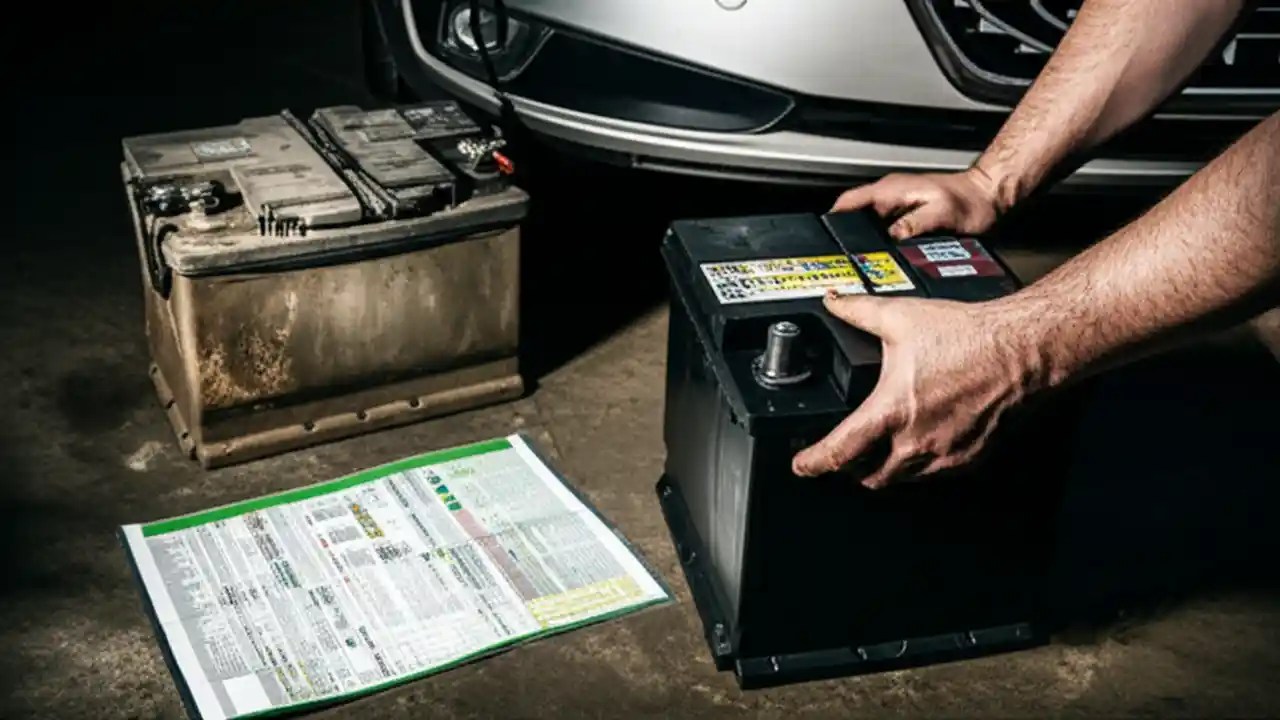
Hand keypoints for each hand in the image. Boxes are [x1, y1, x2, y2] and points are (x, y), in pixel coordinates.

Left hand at [791, 290, 1041, 488]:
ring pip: (900, 479)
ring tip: (878, 449)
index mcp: (891, 411)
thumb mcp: (902, 317)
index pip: (839, 453)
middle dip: (849, 468)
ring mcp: (943, 455)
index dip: (813, 463)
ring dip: (884, 469)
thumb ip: (859, 310)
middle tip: (843, 452)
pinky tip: (918, 442)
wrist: (1022, 351)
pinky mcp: (968, 459)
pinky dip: (918, 465)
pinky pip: (933, 474)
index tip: (802, 465)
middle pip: (867, 477)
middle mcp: (915, 441)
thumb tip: (835, 301)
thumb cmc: (970, 337)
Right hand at [830, 167, 1005, 240]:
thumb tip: (891, 237)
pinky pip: (885, 225)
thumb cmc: (970, 201)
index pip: (849, 200)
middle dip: (846, 233)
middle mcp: (892, 194)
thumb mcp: (941, 214)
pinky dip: (880, 238)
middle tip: (843, 255)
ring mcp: (899, 202)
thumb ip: (913, 224)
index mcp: (892, 190)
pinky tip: (885, 254)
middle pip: (856, 213)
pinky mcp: (908, 211)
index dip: (833, 218)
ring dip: (864, 237)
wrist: (988, 195)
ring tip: (862, 258)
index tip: (824, 234)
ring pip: (870, 221)